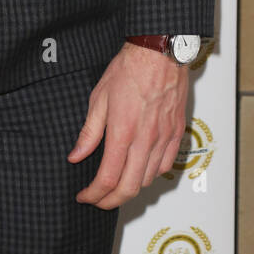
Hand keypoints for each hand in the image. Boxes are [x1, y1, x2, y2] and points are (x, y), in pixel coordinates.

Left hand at [67, 42, 187, 208]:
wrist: (159, 52)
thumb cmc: (128, 69)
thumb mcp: (99, 97)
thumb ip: (89, 132)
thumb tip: (76, 155)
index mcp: (123, 131)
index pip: (108, 178)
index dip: (94, 194)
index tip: (85, 196)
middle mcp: (146, 139)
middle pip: (130, 188)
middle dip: (111, 201)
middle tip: (98, 199)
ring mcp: (164, 138)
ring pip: (148, 180)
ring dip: (130, 188)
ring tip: (116, 183)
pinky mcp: (177, 133)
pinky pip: (165, 166)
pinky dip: (151, 174)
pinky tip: (140, 169)